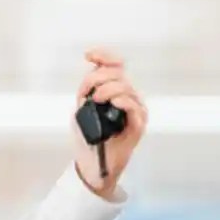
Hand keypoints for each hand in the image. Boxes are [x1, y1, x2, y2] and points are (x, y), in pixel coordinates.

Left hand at [71, 48, 147, 197]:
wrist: (93, 164)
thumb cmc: (89, 138)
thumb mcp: (82, 110)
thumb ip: (87, 91)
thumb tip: (91, 75)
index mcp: (114, 91)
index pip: (115, 66)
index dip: (104, 56)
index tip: (89, 55)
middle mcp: (127, 97)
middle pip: (117, 74)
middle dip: (99, 79)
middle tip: (89, 94)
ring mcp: (134, 110)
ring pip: (125, 88)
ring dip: (108, 90)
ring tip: (97, 100)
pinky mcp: (138, 125)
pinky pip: (133, 107)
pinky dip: (123, 101)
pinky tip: (114, 103)